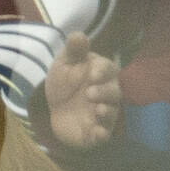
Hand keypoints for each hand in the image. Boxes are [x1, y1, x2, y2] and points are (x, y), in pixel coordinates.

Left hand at [44, 32, 120, 147]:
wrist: (55, 107)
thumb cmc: (65, 81)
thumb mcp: (64, 64)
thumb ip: (73, 51)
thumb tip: (77, 35)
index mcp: (102, 73)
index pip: (108, 69)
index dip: (102, 71)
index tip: (91, 72)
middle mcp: (107, 94)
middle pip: (114, 92)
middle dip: (104, 92)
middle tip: (89, 93)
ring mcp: (103, 114)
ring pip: (112, 113)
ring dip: (107, 112)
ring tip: (98, 110)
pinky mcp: (95, 132)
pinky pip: (103, 135)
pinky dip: (102, 135)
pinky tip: (98, 134)